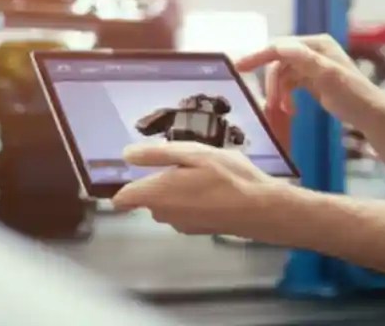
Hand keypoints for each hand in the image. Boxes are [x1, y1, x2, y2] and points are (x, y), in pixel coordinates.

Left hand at [111, 142, 286, 237]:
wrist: (261, 209)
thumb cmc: (229, 177)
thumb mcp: (194, 154)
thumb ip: (157, 155)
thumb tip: (127, 155)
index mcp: (158, 194)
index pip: (123, 197)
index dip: (126, 183)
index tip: (140, 169)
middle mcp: (163, 214)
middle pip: (147, 197)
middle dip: (160, 180)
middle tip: (188, 163)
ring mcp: (180, 225)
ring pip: (166, 203)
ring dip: (177, 189)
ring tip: (204, 174)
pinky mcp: (196, 230)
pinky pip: (182, 210)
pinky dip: (191, 199)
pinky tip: (213, 190)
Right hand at [236, 34, 384, 131]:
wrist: (371, 115)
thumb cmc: (353, 95)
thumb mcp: (328, 77)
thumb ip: (304, 60)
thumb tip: (279, 46)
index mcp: (316, 45)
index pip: (281, 47)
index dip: (259, 56)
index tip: (239, 68)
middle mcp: (313, 51)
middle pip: (279, 62)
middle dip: (272, 83)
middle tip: (269, 104)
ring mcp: (312, 66)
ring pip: (283, 76)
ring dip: (280, 93)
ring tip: (283, 111)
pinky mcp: (313, 81)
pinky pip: (291, 85)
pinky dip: (287, 97)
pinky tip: (291, 110)